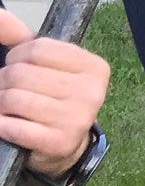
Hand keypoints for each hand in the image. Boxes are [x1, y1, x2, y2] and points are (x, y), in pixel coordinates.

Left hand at [0, 9, 108, 178]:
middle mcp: (92, 92)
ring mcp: (77, 119)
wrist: (65, 146)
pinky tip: (9, 125)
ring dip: (0, 104)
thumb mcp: (47, 66)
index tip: (20, 67)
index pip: (37, 48)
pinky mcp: (59, 142)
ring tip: (8, 108)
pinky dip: (1, 125)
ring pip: (12, 98)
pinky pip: (11, 126)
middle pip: (20, 74)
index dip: (16, 57)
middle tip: (10, 91)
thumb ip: (23, 39)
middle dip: (4, 82)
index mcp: (94, 67)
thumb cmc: (53, 98)